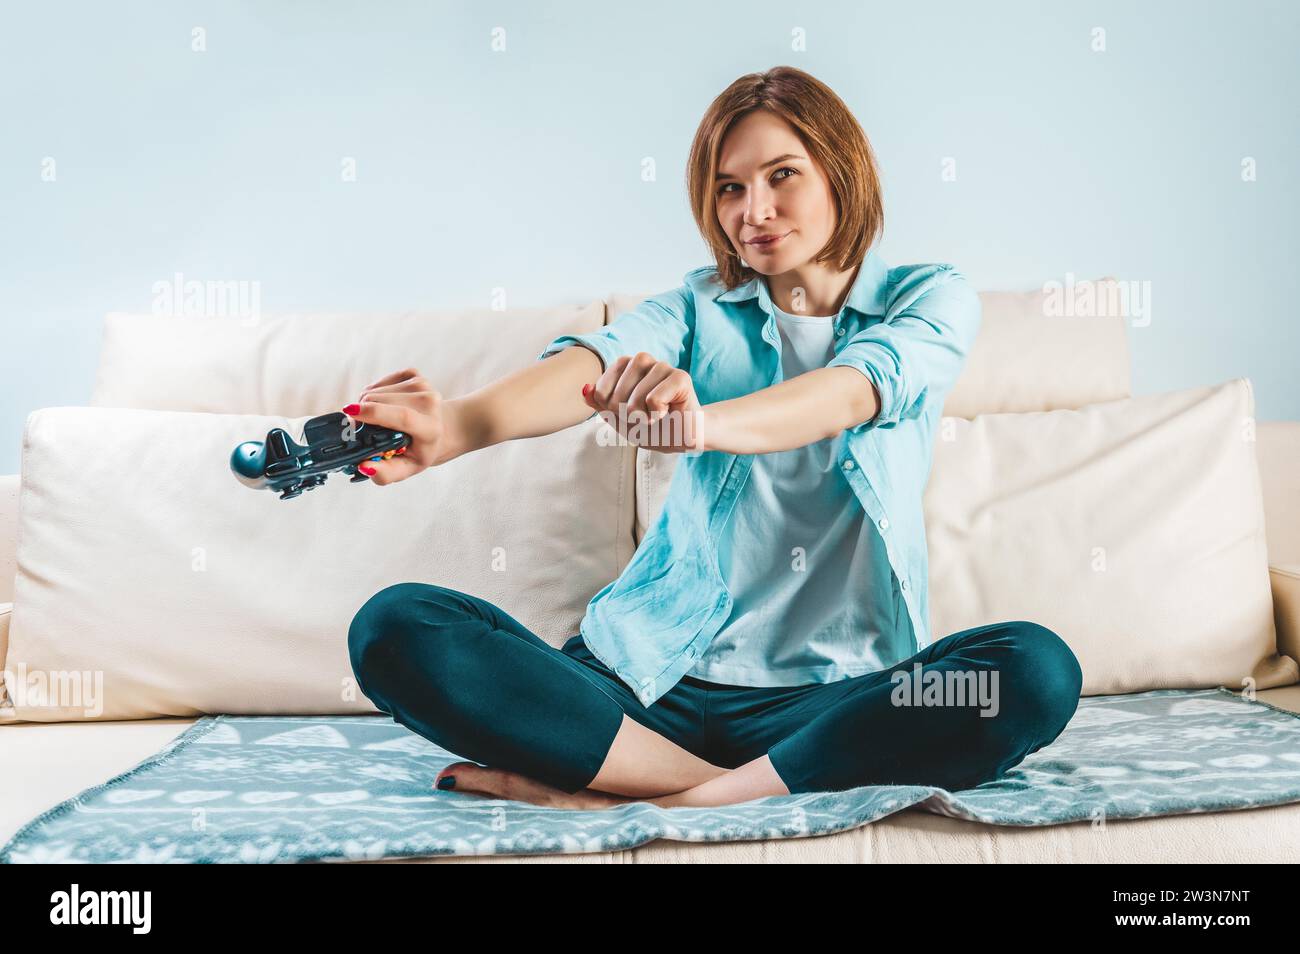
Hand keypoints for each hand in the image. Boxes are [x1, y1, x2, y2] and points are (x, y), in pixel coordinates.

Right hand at [343, 367, 451, 484]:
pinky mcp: (413, 374)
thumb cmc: (421, 450)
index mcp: (429, 428)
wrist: (442, 429)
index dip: (375, 413)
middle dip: (362, 414)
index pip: (402, 416)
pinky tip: (384, 405)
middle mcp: (429, 402)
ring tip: (378, 420)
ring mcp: (422, 385)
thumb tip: (364, 466)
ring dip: (367, 405)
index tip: (351, 413)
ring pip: (375, 391)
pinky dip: (375, 394)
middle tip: (363, 429)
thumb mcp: (407, 468)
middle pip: (380, 401)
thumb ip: (386, 473)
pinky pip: (380, 382)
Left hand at [581, 352, 708, 452]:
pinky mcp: (680, 377)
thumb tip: (584, 388)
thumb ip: (600, 403)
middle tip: (640, 419)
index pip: (603, 383)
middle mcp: (645, 361)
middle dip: (624, 413)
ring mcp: (663, 367)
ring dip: (640, 413)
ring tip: (652, 418)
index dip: (609, 407)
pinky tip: (666, 413)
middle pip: (618, 388)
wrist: (682, 438)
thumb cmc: (652, 426)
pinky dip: (655, 413)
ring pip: (636, 393)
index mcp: (627, 367)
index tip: (626, 414)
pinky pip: (654, 397)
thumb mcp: (619, 419)